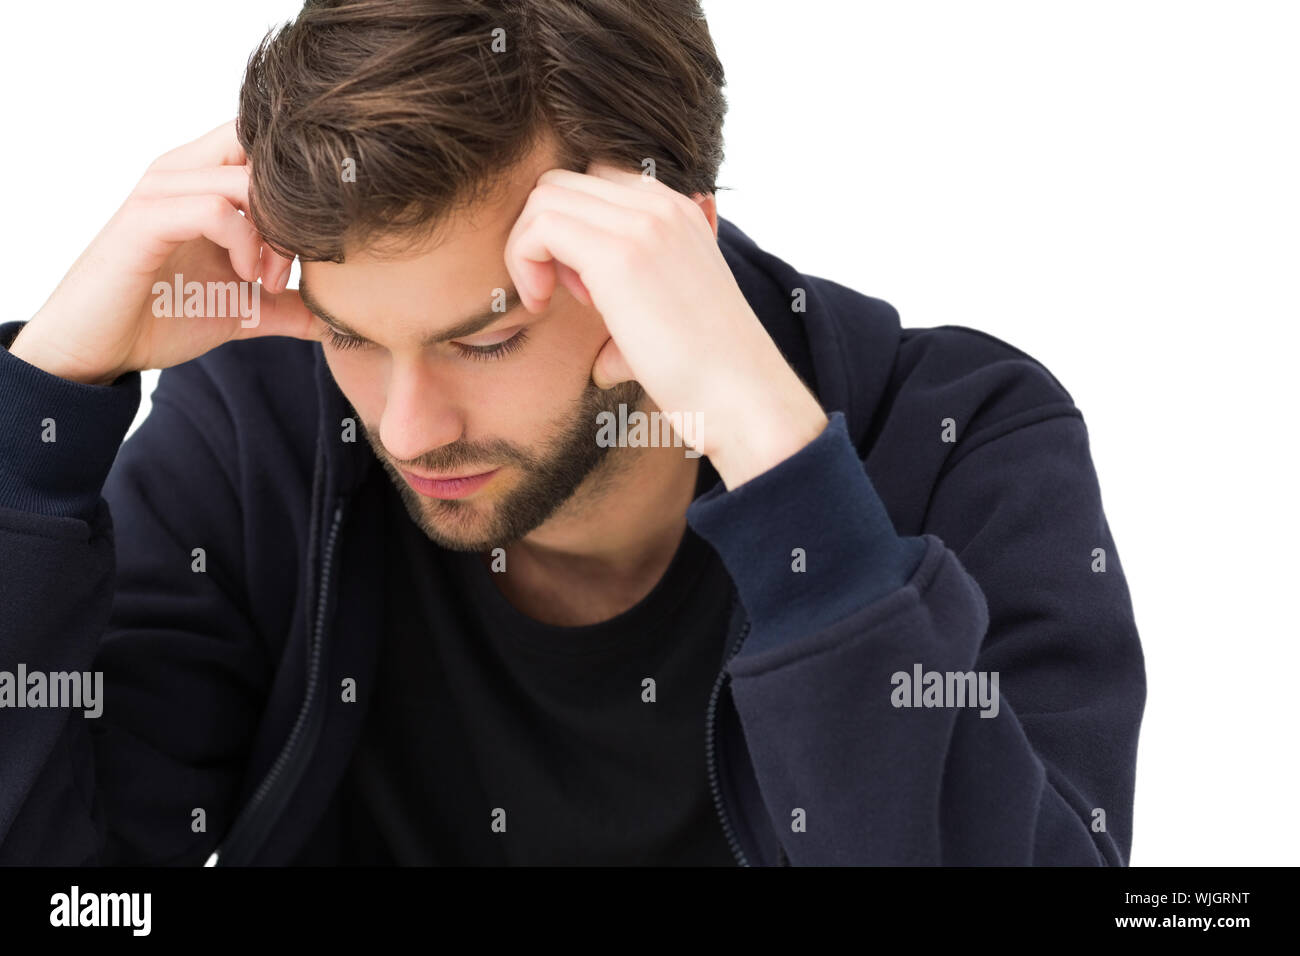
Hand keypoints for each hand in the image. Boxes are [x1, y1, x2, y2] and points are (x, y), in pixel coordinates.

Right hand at [10, 120, 320, 384]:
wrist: (101, 350)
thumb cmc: (163, 318)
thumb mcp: (246, 311)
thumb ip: (293, 305)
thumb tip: (345, 316)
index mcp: (206, 178)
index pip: (271, 145)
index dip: (308, 187)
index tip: (319, 244)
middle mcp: (183, 170)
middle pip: (267, 151)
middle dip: (298, 209)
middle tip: (299, 265)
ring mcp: (161, 191)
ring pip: (246, 179)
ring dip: (275, 233)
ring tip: (269, 279)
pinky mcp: (145, 220)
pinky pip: (211, 208)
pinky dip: (244, 242)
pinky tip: (247, 277)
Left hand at [503, 161, 827, 487]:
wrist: (741, 394)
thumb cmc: (709, 377)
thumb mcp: (676, 321)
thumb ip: (640, 319)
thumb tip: (601, 361)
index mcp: (679, 212)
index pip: (596, 180)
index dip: (573, 227)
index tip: (584, 288)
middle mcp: (663, 206)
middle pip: (564, 181)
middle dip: (546, 233)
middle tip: (564, 293)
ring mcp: (643, 224)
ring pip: (545, 195)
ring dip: (531, 246)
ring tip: (554, 298)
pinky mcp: (618, 255)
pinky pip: (540, 226)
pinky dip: (524, 260)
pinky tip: (545, 304)